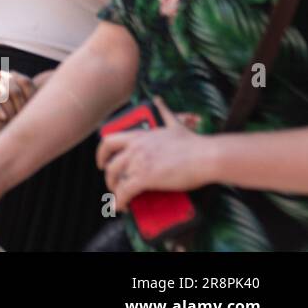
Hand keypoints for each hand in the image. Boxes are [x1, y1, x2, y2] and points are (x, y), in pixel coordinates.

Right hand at [0, 70, 39, 121]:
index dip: (31, 97)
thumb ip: (29, 100)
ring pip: (3, 95)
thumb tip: (47, 113)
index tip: (33, 112)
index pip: (25, 83)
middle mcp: (1, 77)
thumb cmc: (2, 101)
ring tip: (14, 122)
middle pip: (15, 91)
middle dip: (20, 108)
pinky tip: (3, 118)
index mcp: (13, 76)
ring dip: (10, 111)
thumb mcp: (15, 97)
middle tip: (23, 122)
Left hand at [96, 97, 210, 205]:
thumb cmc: (194, 143)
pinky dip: (119, 201)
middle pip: (110, 163)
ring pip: (115, 178)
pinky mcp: (145, 178)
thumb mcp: (174, 123)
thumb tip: (158, 100)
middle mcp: (135, 148)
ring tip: (120, 198)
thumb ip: (164, 112)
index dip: (101, 153)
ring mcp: (139, 162)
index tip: (102, 162)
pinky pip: (125, 191)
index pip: (108, 141)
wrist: (206, 156)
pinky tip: (120, 207)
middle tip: (112, 183)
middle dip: (108, 176)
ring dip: (115, 190)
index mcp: (139, 136)